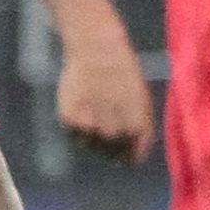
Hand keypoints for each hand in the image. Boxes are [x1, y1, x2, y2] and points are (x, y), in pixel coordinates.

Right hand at [56, 29, 154, 162]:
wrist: (97, 48)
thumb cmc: (123, 75)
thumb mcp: (140, 102)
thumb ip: (138, 132)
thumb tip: (128, 161)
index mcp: (137, 127)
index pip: (132, 157)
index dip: (128, 153)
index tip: (124, 141)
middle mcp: (114, 130)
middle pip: (110, 153)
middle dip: (109, 142)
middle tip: (106, 115)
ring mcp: (91, 126)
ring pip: (90, 145)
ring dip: (92, 134)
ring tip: (95, 106)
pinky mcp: (69, 119)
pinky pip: (73, 134)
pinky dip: (76, 125)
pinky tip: (82, 103)